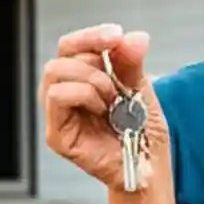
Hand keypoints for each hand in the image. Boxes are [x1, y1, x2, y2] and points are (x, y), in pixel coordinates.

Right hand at [40, 24, 169, 192]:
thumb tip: (134, 37)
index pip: (72, 45)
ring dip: (91, 78)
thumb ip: (132, 63)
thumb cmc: (142, 132)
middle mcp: (66, 93)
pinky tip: (101, 110)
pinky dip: (83, 95)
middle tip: (117, 78)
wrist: (149, 168)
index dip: (91, 35)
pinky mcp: (57, 134)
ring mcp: (59, 114)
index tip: (116, 35)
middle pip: (62, 54)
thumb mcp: (141, 88)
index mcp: (83, 78)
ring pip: (54, 71)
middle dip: (93, 56)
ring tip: (111, 97)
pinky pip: (56, 97)